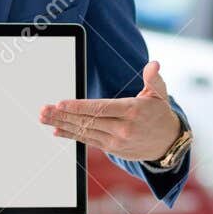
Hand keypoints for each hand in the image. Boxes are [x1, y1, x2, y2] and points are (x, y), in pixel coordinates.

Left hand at [38, 60, 180, 161]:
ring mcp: (116, 141)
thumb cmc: (159, 114)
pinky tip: (57, 131)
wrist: (168, 144)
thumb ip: (154, 78)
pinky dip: (71, 136)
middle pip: (88, 121)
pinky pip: (88, 141)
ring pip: (84, 131)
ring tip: (45, 118)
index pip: (101, 108)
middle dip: (63, 115)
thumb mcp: (160, 94)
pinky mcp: (112, 149)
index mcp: (132, 111)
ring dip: (62, 125)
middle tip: (44, 110)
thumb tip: (153, 64)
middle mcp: (123, 128)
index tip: (61, 103)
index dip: (79, 107)